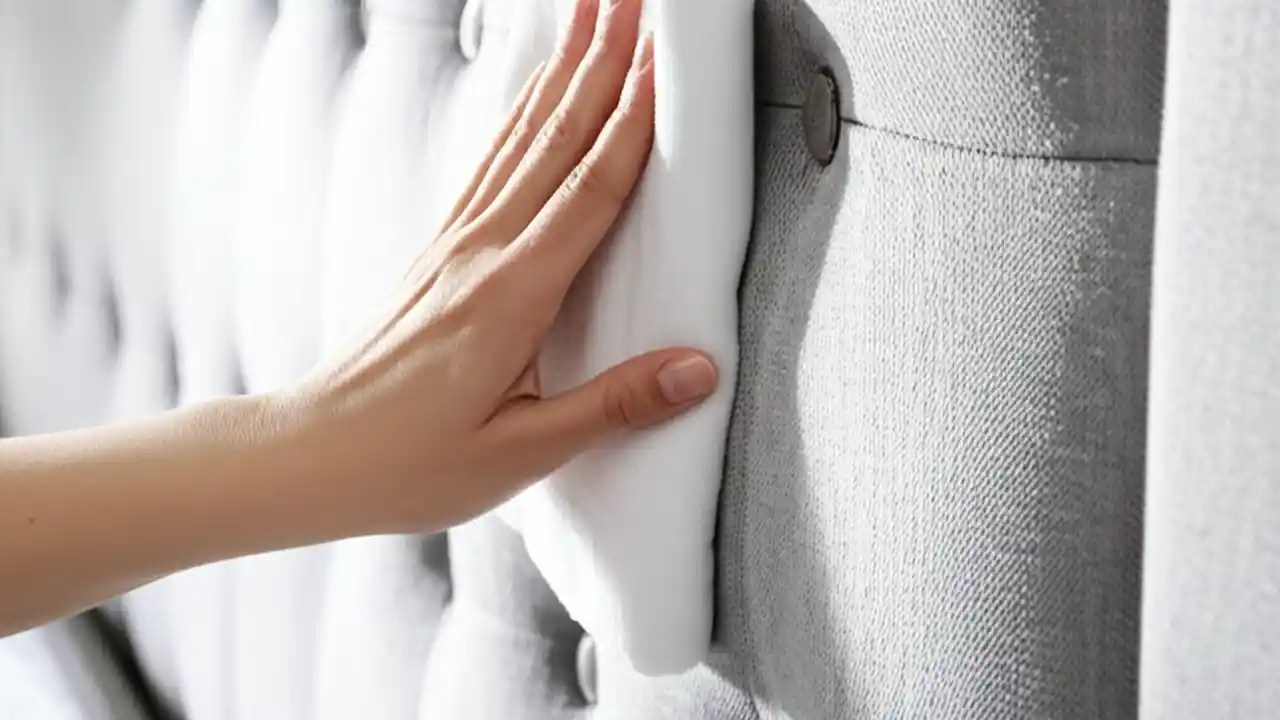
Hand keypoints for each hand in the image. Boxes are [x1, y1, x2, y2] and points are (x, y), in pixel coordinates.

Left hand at [281, 0, 716, 533]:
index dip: (634, 121)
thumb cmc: (407, 464)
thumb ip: (612, 406)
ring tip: (590, 15)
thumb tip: (696, 371)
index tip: (665, 60)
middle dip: (601, 59)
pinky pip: (490, 165)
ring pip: (521, 138)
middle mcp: (481, 253)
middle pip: (556, 138)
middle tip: (633, 0)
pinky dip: (521, 116)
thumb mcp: (520, 453)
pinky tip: (535, 95)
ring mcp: (455, 245)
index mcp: (510, 296)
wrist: (310, 455)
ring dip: (563, 70)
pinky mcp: (439, 253)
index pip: (590, 189)